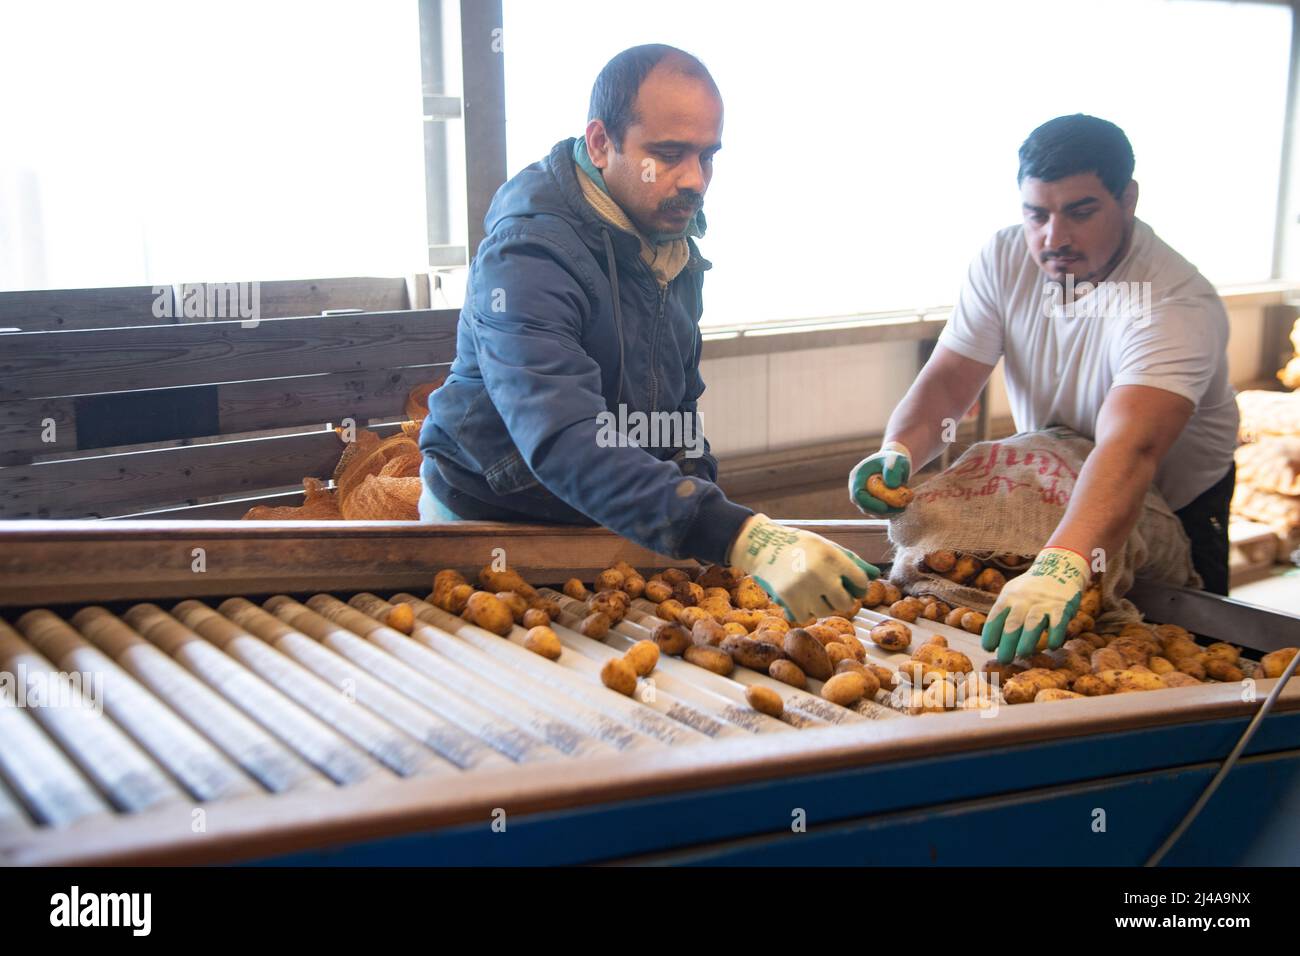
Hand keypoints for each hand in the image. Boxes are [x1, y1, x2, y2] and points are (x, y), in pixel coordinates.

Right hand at [728, 514, 878, 622]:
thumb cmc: (798, 544)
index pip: (860, 581)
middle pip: (845, 603)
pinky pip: (805, 616)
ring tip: (812, 592)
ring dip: (822, 605)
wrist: (761, 545)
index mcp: (832, 556)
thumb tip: (876, 574)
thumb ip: (850, 560)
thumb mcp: (825, 545)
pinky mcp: (788, 599)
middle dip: (842, 599)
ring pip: (825, 611)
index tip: (851, 584)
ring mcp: (803, 588)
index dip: (858, 585)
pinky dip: (804, 610)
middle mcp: (820, 573)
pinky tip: (799, 597)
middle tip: (832, 593)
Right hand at [849, 441, 911, 515]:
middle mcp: (857, 487)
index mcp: (858, 476)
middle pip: (863, 506)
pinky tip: (902, 507)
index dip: (870, 503)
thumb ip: (893, 470)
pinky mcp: (871, 502)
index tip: (885, 507)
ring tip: (904, 506)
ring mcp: (863, 496)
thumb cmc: (894, 459)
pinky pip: (877, 512)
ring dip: (887, 512)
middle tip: (901, 508)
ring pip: (871, 511)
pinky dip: (889, 512)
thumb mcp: (896, 460)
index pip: (858, 494)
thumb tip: (892, 486)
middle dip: (882, 511)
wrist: (893, 462)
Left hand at [981, 547, 1090, 663]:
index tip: (988, 648)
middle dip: (1007, 643)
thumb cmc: (1030, 588)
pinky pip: (1057, 622)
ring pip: (1033, 623)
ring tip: (1022, 655)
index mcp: (1009, 597)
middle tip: (1004, 660)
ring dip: (1027, 641)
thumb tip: (993, 642)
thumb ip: (1004, 613)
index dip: (990, 633)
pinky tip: (1051, 646)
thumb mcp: (1012, 593)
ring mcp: (1043, 602)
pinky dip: (1054, 635)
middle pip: (1013, 623)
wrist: (1059, 566)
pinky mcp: (1062, 606)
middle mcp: (1024, 599)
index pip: (996, 617)